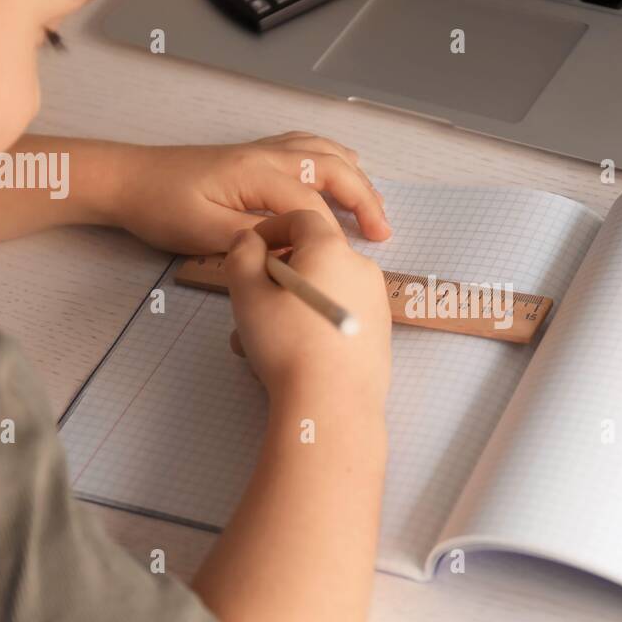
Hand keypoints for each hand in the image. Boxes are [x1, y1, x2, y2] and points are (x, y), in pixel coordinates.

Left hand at [111, 133, 390, 254]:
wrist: (127, 179)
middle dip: (363, 196)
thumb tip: (295, 251)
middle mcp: (266, 154)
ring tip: (372, 202)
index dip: (339, 226)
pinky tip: (338, 169)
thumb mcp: (205, 233)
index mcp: (257, 172)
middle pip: (331, 165)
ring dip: (353, 174)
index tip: (357, 251)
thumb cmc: (161, 206)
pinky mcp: (253, 154)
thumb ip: (255, 242)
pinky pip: (305, 146)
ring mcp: (261, 150)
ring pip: (322, 150)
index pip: (313, 199)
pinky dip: (331, 158)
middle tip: (382, 230)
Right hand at [224, 211, 391, 407]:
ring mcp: (375, 302)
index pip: (301, 218)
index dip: (272, 228)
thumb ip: (242, 255)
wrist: (331, 403)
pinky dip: (315, 323)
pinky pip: (341, 314)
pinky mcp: (380, 333)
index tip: (251, 250)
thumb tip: (250, 240)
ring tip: (262, 340)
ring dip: (291, 305)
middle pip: (315, 257)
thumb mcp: (247, 294)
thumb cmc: (286, 344)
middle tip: (252, 301)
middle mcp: (362, 269)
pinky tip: (291, 354)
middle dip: (279, 274)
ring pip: (324, 290)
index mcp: (332, 249)